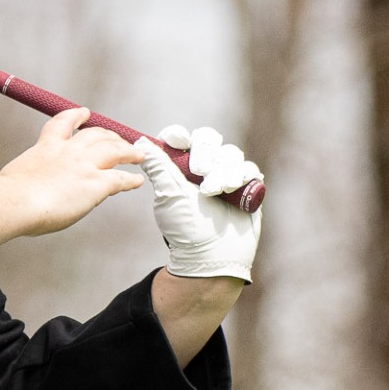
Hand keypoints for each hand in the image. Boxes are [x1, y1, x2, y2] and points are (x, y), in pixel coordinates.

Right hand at [0, 108, 145, 247]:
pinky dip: (130, 180)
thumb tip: (12, 190)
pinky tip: (137, 181)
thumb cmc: (7, 196)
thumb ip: (21, 178)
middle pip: (96, 134)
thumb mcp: (12, 177)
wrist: (16, 201)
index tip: (84, 113)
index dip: (76, 116)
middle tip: (118, 139)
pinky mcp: (96, 184)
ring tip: (138, 154)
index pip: (63, 123)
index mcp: (46, 147)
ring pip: (115, 150)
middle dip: (109, 135)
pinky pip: (120, 179)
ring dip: (129, 151)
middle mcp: (68, 151)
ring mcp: (84, 166)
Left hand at [137, 127, 262, 282]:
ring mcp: (227, 176)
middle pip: (209, 139)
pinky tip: (230, 188)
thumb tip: (140, 142)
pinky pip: (248, 168)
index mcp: (180, 166)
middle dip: (205, 153)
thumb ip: (157, 167)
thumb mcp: (168, 194)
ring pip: (230, 153)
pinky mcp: (247, 186)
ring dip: (222, 170)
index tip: (177, 139)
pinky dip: (240, 175)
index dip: (180, 135)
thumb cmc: (185, 227)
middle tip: (199, 172)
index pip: (182, 138)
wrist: (212, 254)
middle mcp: (205, 168)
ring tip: (213, 191)